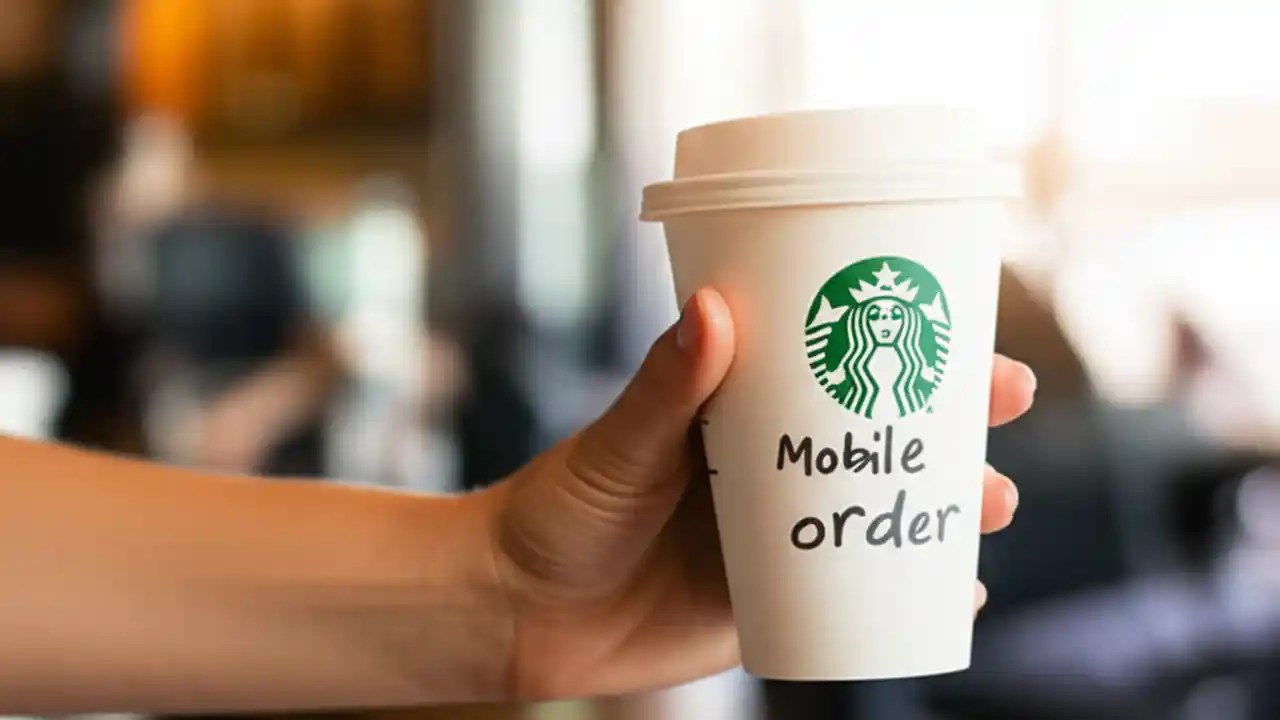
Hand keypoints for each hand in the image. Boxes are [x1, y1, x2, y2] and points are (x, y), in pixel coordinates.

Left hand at [481, 288, 1034, 700]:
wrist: (518, 612)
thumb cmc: (556, 512)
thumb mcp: (616, 445)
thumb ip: (664, 387)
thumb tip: (713, 309)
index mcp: (738, 410)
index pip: (837, 365)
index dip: (909, 348)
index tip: (970, 337)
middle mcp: (769, 466)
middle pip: (880, 434)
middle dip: (952, 422)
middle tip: (1000, 412)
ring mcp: (778, 534)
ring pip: (883, 511)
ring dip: (950, 505)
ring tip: (990, 506)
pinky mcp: (772, 600)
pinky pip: (857, 595)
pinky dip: (913, 595)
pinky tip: (959, 596)